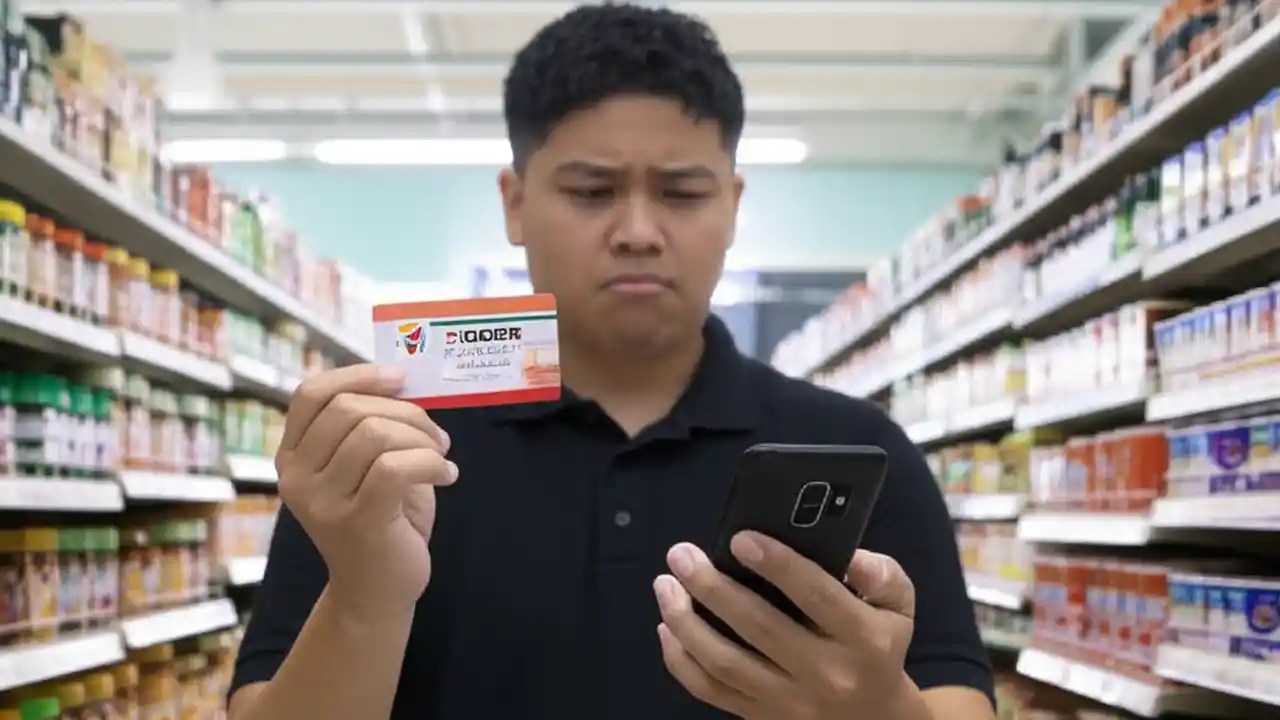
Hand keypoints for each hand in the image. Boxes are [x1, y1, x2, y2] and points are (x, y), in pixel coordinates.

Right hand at [276, 364, 457, 622]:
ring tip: (442, 457)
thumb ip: (369, 426)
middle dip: (406, 412)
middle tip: (437, 435)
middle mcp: (297, 478)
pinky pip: (396, 468)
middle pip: (349, 409)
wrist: (377, 591)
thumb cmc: (380, 520)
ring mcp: (323, 502)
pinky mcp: (358, 522)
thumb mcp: (364, 466)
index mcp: (293, 457)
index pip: (310, 394)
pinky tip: (448, 476)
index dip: (357, 376)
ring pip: (375, 434)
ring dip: (423, 438)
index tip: (400, 379)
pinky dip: (431, 463)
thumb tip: (402, 379)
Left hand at [654, 533, 928, 719]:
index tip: (740, 537)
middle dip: (712, 586)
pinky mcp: (760, 717)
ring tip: (665, 584)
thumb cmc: (879, 648)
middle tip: (681, 553)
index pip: (817, 595)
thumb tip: (850, 554)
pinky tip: (667, 626)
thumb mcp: (898, 608)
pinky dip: (680, 660)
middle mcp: (824, 674)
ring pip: (724, 662)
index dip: (778, 564)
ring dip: (686, 620)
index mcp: (862, 640)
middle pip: (758, 627)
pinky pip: (710, 691)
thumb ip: (882, 575)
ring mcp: (789, 702)